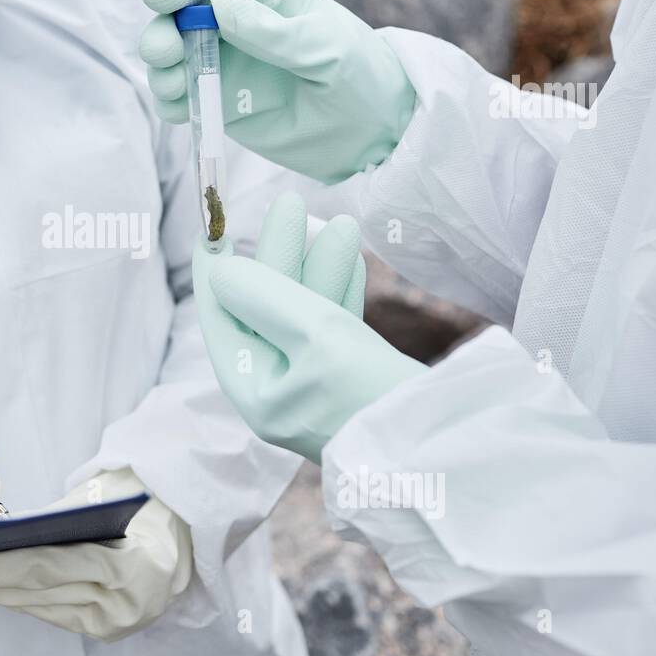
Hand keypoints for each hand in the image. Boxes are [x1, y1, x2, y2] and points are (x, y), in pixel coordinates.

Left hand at [0, 469, 191, 641]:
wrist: (186, 527)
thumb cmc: (141, 502)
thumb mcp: (105, 498)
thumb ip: (58, 521)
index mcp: (135, 564)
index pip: (53, 567)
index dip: (2, 567)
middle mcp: (130, 601)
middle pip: (42, 592)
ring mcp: (121, 621)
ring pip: (44, 607)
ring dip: (0, 594)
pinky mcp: (111, 630)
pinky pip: (57, 613)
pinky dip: (25, 600)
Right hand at [140, 0, 416, 183]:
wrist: (373, 135)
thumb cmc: (360, 77)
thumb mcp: (325, 49)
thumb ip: (272, 31)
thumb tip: (217, 6)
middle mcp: (242, 23)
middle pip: (186, 16)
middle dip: (165, 30)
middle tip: (164, 52)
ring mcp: (229, 64)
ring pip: (178, 57)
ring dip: (164, 68)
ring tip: (173, 86)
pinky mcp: (222, 102)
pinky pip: (185, 97)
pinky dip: (173, 102)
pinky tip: (178, 110)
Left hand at [194, 191, 424, 462]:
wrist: (443, 452)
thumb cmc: (369, 395)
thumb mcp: (312, 334)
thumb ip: (265, 296)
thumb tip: (223, 271)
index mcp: (254, 388)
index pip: (222, 317)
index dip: (217, 270)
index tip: (212, 229)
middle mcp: (278, 390)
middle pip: (267, 309)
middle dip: (281, 254)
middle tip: (291, 203)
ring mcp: (315, 388)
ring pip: (306, 313)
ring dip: (320, 265)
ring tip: (340, 221)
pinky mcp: (353, 383)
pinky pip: (336, 328)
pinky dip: (341, 291)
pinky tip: (351, 258)